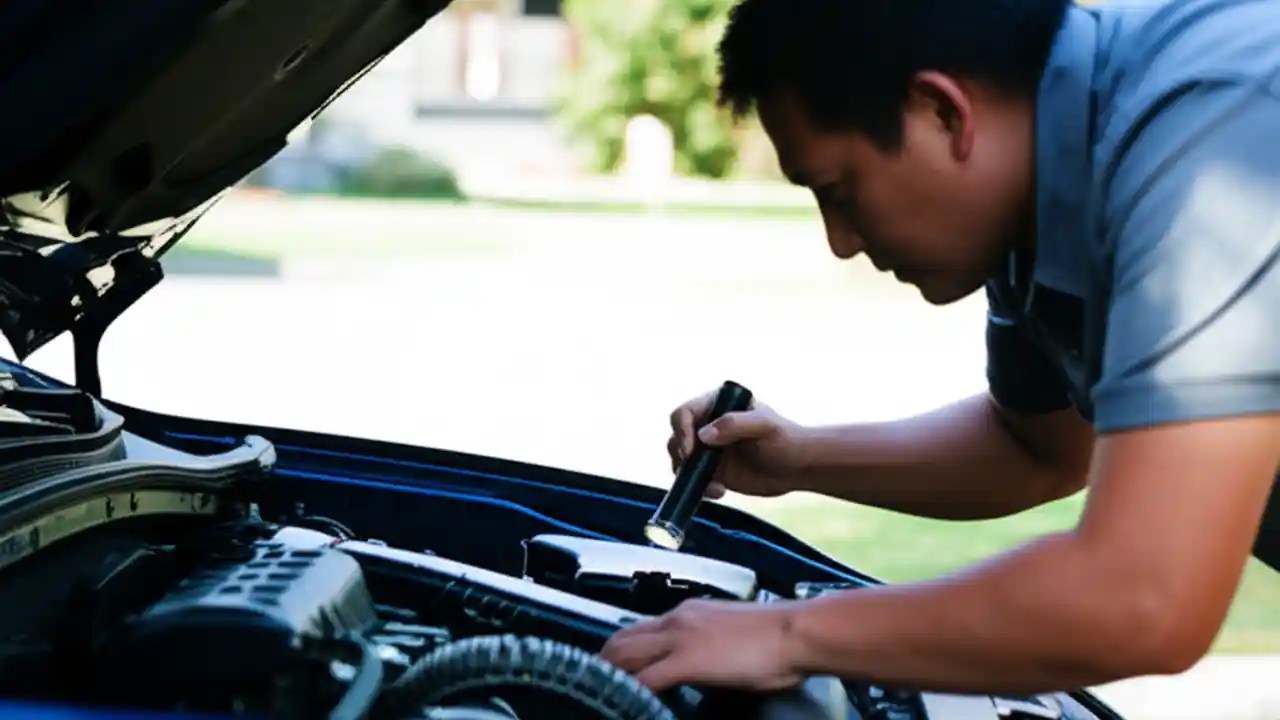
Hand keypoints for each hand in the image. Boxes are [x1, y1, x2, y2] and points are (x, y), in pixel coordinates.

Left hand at [599, 599, 804, 692]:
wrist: (795, 632)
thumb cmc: (776, 636)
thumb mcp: (731, 631)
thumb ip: (708, 643)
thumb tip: (703, 660)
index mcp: (689, 613)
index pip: (640, 628)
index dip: (621, 648)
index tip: (612, 665)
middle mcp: (678, 620)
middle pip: (623, 638)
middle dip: (604, 661)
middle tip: (594, 682)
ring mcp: (680, 639)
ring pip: (626, 655)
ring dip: (609, 675)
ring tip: (599, 693)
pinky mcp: (687, 661)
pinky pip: (646, 679)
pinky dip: (631, 692)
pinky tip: (625, 703)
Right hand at [667, 389, 810, 498]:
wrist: (798, 468)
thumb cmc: (786, 440)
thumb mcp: (764, 427)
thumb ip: (734, 424)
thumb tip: (703, 435)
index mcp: (717, 405)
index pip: (684, 413)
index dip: (681, 431)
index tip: (690, 451)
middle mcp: (707, 425)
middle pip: (676, 437)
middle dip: (681, 455)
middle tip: (694, 469)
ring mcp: (708, 450)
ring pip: (680, 460)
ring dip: (688, 475)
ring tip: (713, 485)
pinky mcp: (712, 472)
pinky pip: (693, 480)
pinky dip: (699, 488)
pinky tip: (719, 492)